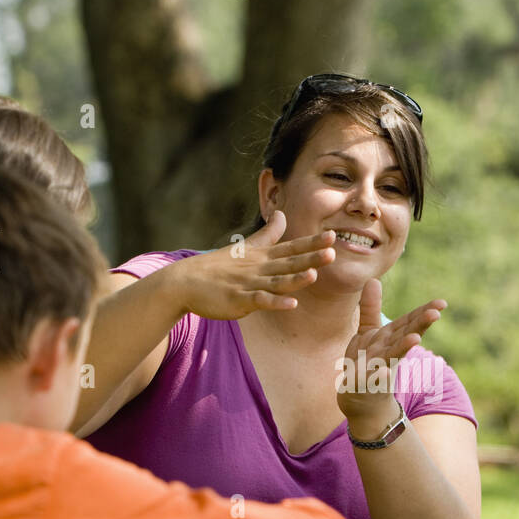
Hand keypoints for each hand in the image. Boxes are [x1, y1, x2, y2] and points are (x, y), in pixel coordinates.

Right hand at [166, 211, 334, 319]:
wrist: (185, 281)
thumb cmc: (217, 266)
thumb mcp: (246, 248)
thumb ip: (268, 234)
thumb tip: (282, 214)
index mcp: (262, 257)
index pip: (291, 248)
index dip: (312, 243)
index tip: (333, 236)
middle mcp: (258, 268)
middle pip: (288, 263)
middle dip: (310, 258)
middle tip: (332, 251)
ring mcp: (248, 283)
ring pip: (276, 281)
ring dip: (295, 279)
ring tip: (314, 275)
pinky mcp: (238, 300)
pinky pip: (260, 301)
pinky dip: (275, 302)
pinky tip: (291, 304)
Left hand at [337, 278, 445, 429]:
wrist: (361, 401)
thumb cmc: (367, 364)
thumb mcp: (368, 333)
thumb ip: (371, 308)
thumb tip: (374, 280)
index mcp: (391, 339)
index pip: (409, 323)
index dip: (424, 312)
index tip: (442, 302)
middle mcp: (389, 352)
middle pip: (406, 336)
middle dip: (420, 325)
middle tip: (436, 313)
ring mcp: (379, 369)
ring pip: (392, 356)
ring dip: (404, 347)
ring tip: (415, 339)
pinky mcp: (366, 384)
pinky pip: (371, 380)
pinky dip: (378, 376)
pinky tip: (382, 371)